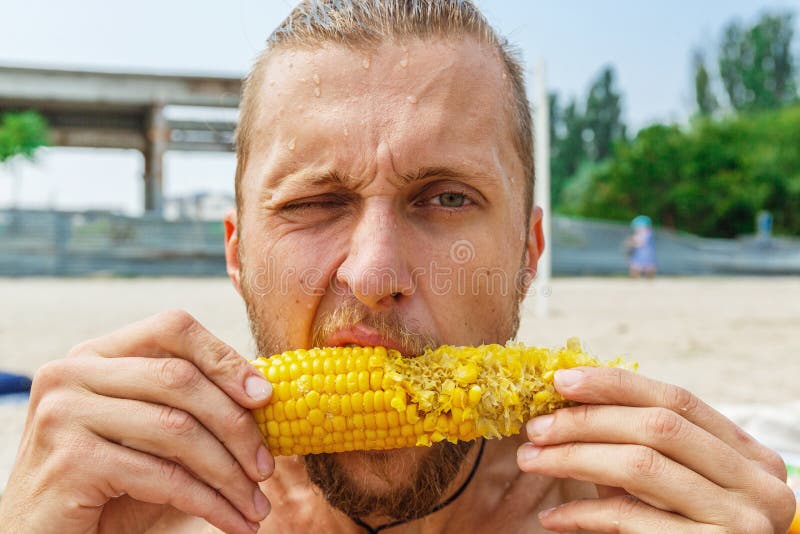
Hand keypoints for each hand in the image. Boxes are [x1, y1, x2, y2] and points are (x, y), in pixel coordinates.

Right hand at [0, 310, 273, 533]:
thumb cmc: (104, 486)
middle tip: (268, 468)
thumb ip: (187, 406)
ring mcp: (65, 413)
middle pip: (181, 379)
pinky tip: (231, 520)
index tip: (265, 397)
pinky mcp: (70, 460)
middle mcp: (72, 372)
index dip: (225, 357)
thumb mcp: (148, 435)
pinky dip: (208, 502)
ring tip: (257, 506)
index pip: (172, 328)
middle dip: (237, 427)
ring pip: (178, 430)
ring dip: (230, 474)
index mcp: (95, 354)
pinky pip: (163, 476)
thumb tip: (264, 392)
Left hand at [516, 367, 795, 532]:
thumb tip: (570, 406)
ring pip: (639, 466)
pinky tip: (553, 517)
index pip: (677, 400)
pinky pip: (630, 519)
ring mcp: (741, 520)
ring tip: (533, 459)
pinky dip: (583, 513)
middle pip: (656, 428)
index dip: (616, 385)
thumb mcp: (680, 486)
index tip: (562, 381)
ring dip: (573, 458)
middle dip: (586, 421)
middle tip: (536, 427)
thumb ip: (645, 449)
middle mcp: (757, 484)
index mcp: (751, 455)